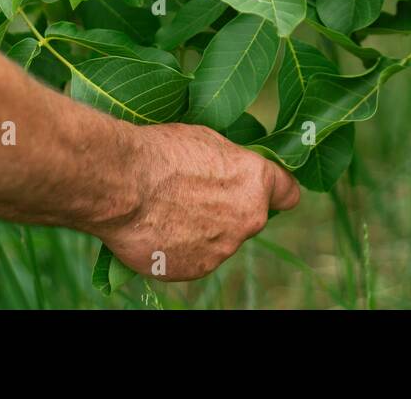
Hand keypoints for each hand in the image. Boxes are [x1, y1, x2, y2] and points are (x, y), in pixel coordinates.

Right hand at [96, 123, 300, 280]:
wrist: (122, 184)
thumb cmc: (161, 152)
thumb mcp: (206, 140)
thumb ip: (230, 164)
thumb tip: (229, 174)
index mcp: (256, 182)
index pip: (287, 193)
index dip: (275, 191)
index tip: (263, 190)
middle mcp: (248, 220)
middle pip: (247, 217)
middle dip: (228, 209)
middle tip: (192, 194)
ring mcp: (221, 250)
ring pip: (218, 240)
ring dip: (200, 230)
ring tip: (165, 210)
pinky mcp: (193, 269)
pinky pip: (192, 258)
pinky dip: (178, 247)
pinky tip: (156, 228)